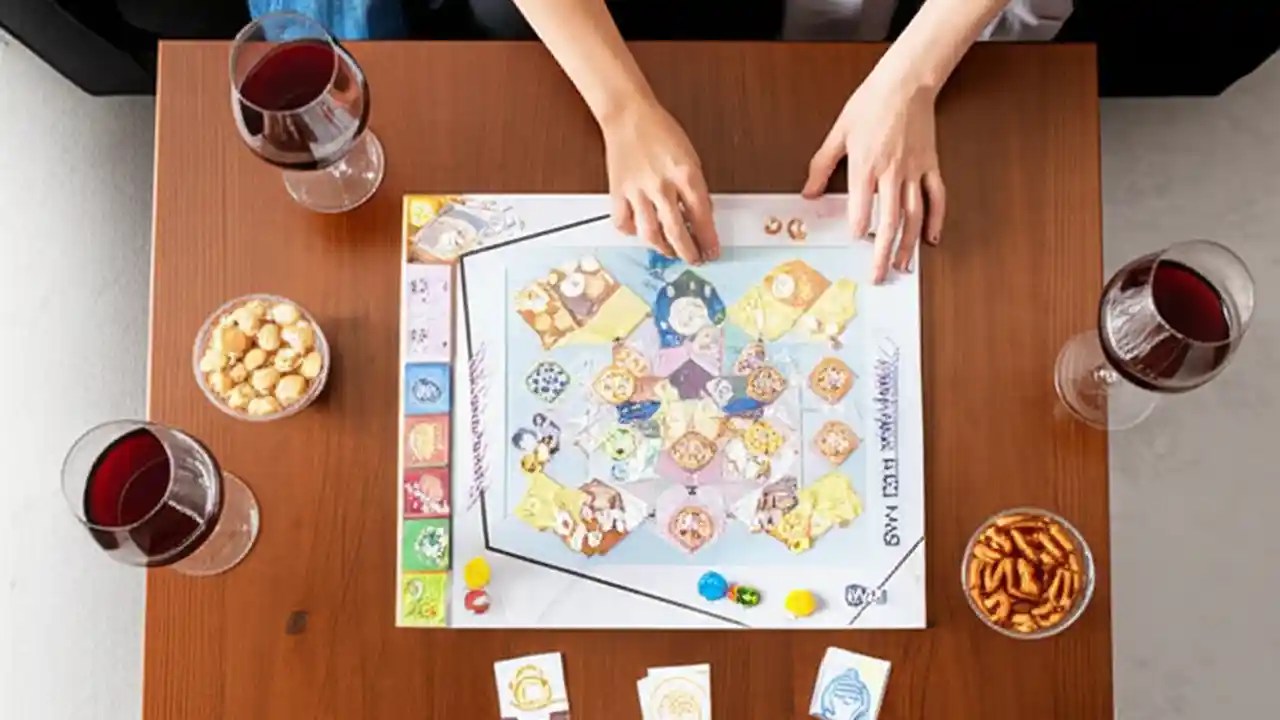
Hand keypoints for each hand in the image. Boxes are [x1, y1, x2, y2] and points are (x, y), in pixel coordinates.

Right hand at [601, 102, 719, 263]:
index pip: (702, 217)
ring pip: (650, 233)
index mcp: (685, 175)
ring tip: (670, 251)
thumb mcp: (691, 156)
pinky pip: (624, 222)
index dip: (708, 239)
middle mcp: (662, 186)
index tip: (712, 251)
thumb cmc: (660, 131)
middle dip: (688, 252)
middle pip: (677, 231)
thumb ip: (696, 187)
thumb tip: (701, 214)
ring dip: (663, 248)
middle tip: (694, 258)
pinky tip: (640, 231)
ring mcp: (638, 191)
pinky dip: (632, 232)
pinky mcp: (618, 192)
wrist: (629, 115)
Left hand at [803, 72, 945, 283]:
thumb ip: (822, 165)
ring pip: (914, 215)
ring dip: (908, 244)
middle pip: (890, 220)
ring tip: (902, 265)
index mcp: (866, 165)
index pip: (862, 205)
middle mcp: (892, 172)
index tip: (855, 242)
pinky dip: (936, 219)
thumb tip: (808, 193)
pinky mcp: (930, 166)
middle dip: (883, 251)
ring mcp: (915, 171)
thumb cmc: (871, 104)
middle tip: (878, 274)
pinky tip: (931, 238)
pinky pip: (936, 197)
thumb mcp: (839, 133)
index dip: (858, 226)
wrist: (906, 82)